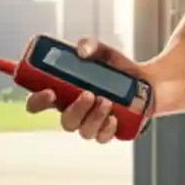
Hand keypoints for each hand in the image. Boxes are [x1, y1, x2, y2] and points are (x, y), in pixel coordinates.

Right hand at [23, 37, 144, 143]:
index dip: (37, 102)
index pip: (39, 103)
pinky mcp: (110, 131)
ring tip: (107, 101)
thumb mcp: (104, 52)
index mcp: (64, 94)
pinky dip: (106, 129)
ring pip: (84, 131)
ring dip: (94, 117)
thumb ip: (90, 45)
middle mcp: (75, 112)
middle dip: (75, 110)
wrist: (147, 81)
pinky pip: (102, 138)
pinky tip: (114, 118)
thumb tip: (81, 51)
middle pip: (65, 122)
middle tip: (89, 94)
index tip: (49, 92)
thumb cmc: (118, 68)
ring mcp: (92, 124)